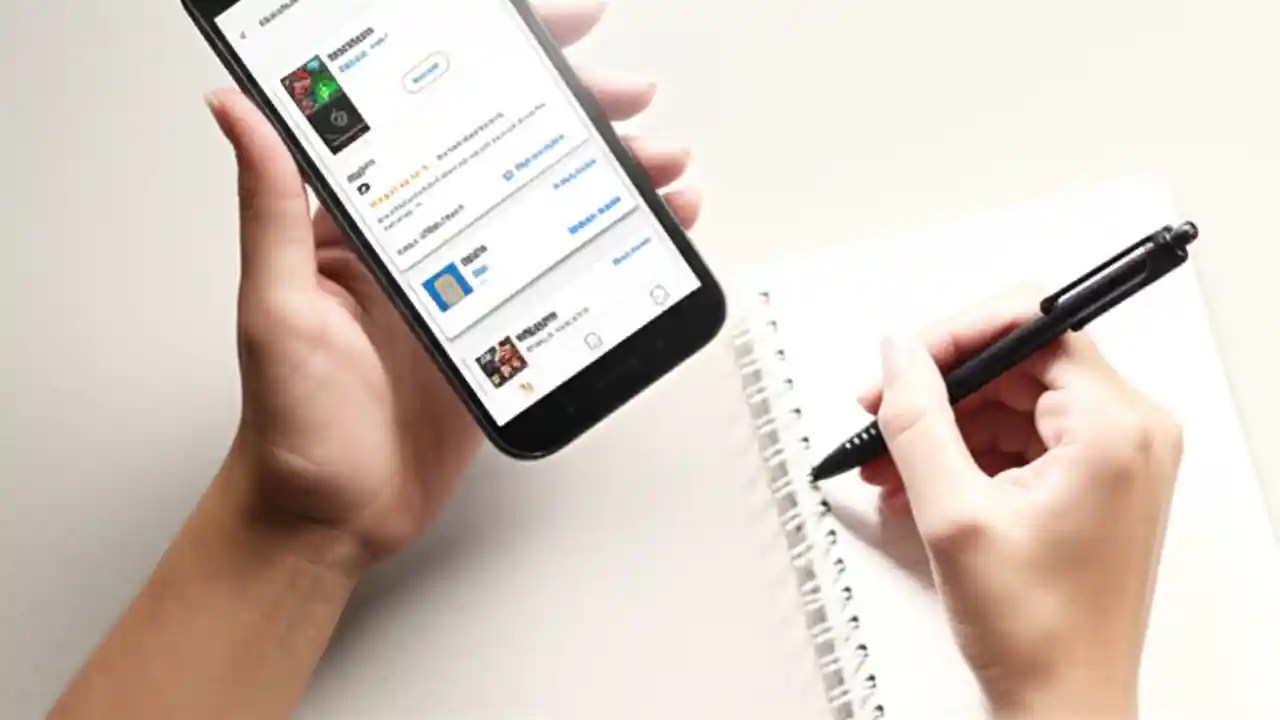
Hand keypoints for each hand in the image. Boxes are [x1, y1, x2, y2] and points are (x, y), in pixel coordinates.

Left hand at [206, 2, 701, 567]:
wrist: (329, 518)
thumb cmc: (288, 423)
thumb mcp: (276, 307)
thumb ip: (270, 208)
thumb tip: (237, 109)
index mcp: (365, 224)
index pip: (430, 121)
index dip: (492, 68)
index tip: (545, 33)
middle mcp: (422, 247)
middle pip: (507, 158)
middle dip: (575, 119)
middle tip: (626, 101)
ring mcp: (466, 292)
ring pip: (547, 215)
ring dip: (608, 184)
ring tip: (660, 168)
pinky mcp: (499, 341)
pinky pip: (563, 286)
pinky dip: (609, 258)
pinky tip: (643, 239)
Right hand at [857, 290, 1182, 718]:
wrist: (1063, 702)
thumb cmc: (1037, 632)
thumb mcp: (953, 513)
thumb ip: (918, 419)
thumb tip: (897, 355)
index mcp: (1114, 429)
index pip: (1031, 324)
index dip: (954, 336)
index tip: (903, 362)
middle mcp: (1128, 432)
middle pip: (1018, 359)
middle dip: (940, 385)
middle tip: (882, 411)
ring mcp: (1115, 456)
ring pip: (1013, 397)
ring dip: (946, 423)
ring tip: (891, 460)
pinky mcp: (1095, 478)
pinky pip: (1022, 435)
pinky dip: (967, 450)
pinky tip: (922, 478)